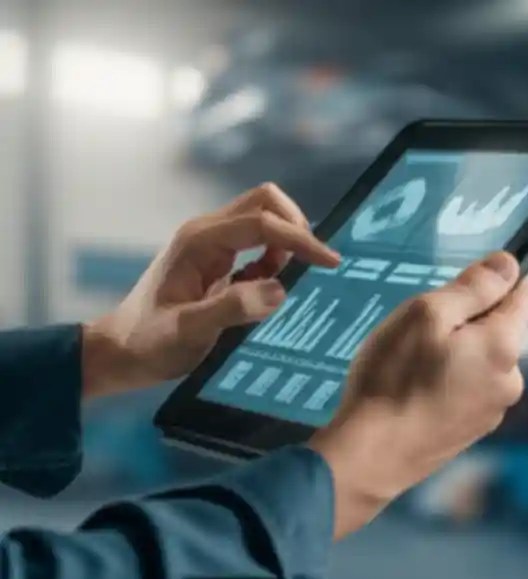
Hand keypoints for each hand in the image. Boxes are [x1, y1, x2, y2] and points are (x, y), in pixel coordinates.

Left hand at [82, 184, 340, 396]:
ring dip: (285, 243)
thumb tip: (279, 289)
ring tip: (287, 280)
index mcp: (199, 241)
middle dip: (295, 226)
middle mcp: (206, 233)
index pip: (262, 223)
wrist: (121, 352)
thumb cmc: (151, 344)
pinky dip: (275, 258)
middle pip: (264, 202)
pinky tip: (268, 287)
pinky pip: (257, 243)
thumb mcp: (189, 332)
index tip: (331, 263)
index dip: (300, 239)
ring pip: (263, 217)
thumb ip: (232, 308)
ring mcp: (210, 244)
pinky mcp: (216, 259)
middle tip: (312, 264)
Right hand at [308, 252, 527, 537]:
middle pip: (499, 331)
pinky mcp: (471, 431)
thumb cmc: (394, 378)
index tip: (480, 270)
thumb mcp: (427, 314)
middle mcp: (509, 381)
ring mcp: (492, 411)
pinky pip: (467, 389)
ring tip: (411, 359)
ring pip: (481, 361)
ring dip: (457, 350)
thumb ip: (473, 288)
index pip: (521, 297)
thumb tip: (509, 264)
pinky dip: (447, 379)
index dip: (504, 277)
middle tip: (422, 323)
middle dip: (469, 319)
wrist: (371, 456)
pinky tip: (413, 387)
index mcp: (504, 347)